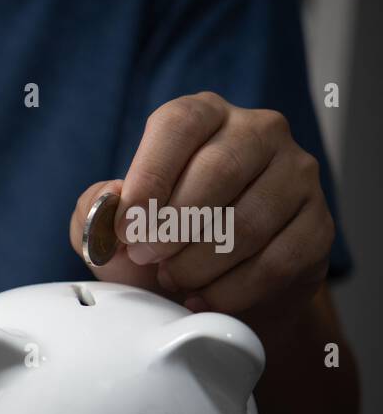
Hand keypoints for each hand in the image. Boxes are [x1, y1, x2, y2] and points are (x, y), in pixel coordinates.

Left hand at [70, 91, 333, 343]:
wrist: (213, 289)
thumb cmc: (159, 245)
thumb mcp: (114, 225)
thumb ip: (97, 207)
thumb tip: (109, 201)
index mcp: (203, 116)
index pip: (179, 125)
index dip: (150, 177)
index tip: (128, 227)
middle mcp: (258, 133)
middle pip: (219, 170)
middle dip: (173, 227)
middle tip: (147, 258)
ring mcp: (296, 175)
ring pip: (248, 222)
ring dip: (198, 264)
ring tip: (173, 278)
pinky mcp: (317, 225)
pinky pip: (275, 262)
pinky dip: (230, 290)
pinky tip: (204, 297)